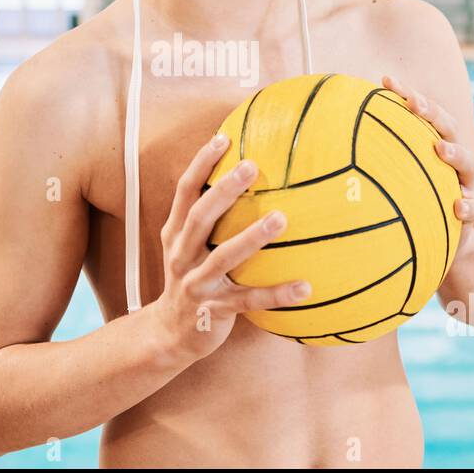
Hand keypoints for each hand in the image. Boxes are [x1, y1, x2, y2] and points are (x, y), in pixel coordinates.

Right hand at [147, 132, 311, 362]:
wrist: (168, 333)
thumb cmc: (190, 279)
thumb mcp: (187, 247)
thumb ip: (207, 218)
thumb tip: (246, 178)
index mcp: (175, 234)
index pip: (185, 192)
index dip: (201, 164)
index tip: (224, 139)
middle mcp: (181, 255)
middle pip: (200, 217)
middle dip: (225, 190)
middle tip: (252, 166)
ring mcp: (196, 284)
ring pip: (223, 257)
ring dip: (251, 237)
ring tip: (280, 218)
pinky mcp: (214, 311)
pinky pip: (249, 301)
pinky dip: (277, 294)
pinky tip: (305, 287)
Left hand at [381, 75, 473, 238]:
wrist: (435, 237)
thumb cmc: (406, 198)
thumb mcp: (388, 176)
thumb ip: (369, 157)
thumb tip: (326, 136)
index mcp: (432, 144)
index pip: (423, 114)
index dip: (408, 95)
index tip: (387, 80)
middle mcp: (451, 159)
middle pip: (448, 128)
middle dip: (432, 113)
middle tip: (413, 104)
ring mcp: (463, 183)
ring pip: (468, 163)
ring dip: (455, 153)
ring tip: (440, 148)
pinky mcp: (468, 212)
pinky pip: (472, 207)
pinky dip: (467, 205)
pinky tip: (456, 205)